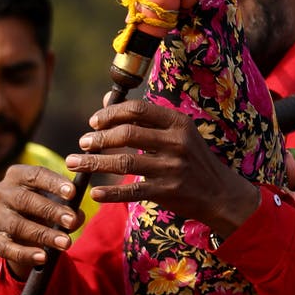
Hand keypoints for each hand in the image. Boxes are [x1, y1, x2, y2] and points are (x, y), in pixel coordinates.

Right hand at [0, 164, 82, 278]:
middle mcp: (1, 191)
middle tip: (72, 221)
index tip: (73, 193)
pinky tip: (42, 258)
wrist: (25, 227)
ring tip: (65, 243)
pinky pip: (6, 247)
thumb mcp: (58, 201)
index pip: (35, 175)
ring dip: (43, 235)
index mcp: (18, 175)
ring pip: (17, 225)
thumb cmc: (45, 206)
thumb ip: (69, 207)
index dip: (54, 183)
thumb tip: (77, 217)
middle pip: (25, 200)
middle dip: (51, 211)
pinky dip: (25, 254)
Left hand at [66, 102, 258, 237]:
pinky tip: (94, 194)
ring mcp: (173, 168)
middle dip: (99, 138)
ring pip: (125, 163)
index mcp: (179, 123)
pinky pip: (133, 191)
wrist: (220, 192)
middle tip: (82, 143)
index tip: (94, 122)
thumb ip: (142, 118)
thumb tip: (105, 100)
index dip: (111, 113)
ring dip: (95, 163)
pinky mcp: (168, 191)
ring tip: (75, 163)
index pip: (139, 110)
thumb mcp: (176, 133)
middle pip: (128, 134)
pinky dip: (111, 193)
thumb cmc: (192, 159)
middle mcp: (177, 143)